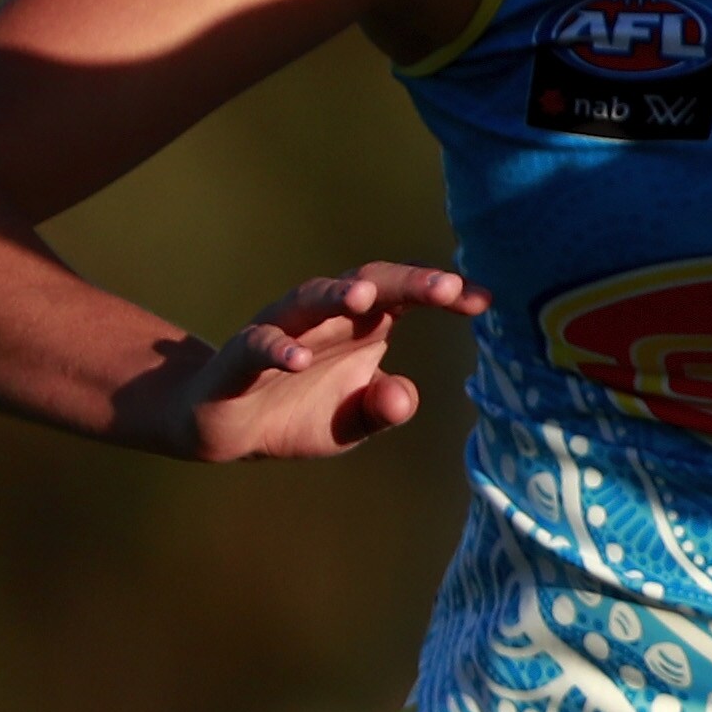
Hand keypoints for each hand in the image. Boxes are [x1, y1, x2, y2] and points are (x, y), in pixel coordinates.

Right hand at [163, 263, 487, 461]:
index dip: (443, 295)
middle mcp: (322, 317)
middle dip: (406, 282)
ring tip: (367, 297)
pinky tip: (297, 360)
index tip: (485, 301)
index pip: (405, 296)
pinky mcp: (239, 360)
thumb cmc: (298, 412)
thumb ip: (384, 408)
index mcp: (359, 325)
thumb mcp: (352, 421)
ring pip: (308, 300)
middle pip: (366, 283)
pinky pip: (257, 347)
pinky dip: (277, 349)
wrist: (226, 428)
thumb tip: (404, 397)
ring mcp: (279, 332)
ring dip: (337, 295)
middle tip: (446, 287)